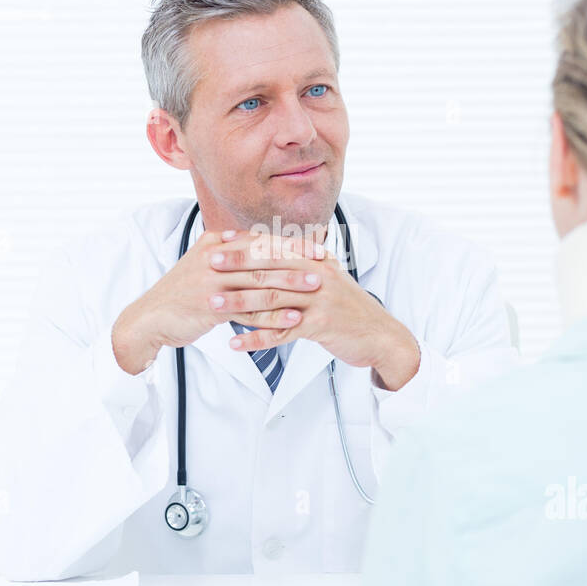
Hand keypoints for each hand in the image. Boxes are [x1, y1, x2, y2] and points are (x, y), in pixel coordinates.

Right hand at [111, 228, 324, 374]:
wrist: (151, 318)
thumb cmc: (181, 292)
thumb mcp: (202, 262)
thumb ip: (226, 250)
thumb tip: (247, 235)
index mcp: (216, 243)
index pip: (261, 240)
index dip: (290, 244)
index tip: (317, 249)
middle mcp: (214, 257)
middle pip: (264, 257)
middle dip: (297, 261)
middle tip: (325, 264)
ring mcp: (212, 282)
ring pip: (260, 282)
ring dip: (291, 285)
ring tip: (317, 288)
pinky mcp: (211, 307)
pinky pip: (249, 311)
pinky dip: (274, 314)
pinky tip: (295, 317)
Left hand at [208, 232, 421, 390]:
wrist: (380, 335)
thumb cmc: (348, 309)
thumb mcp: (328, 279)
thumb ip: (304, 265)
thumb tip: (276, 253)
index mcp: (316, 261)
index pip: (274, 248)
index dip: (245, 245)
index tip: (218, 243)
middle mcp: (318, 275)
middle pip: (270, 268)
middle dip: (235, 266)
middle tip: (206, 266)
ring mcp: (319, 300)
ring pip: (272, 299)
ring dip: (239, 301)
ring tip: (212, 303)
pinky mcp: (320, 326)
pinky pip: (282, 331)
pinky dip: (256, 338)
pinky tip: (235, 342)